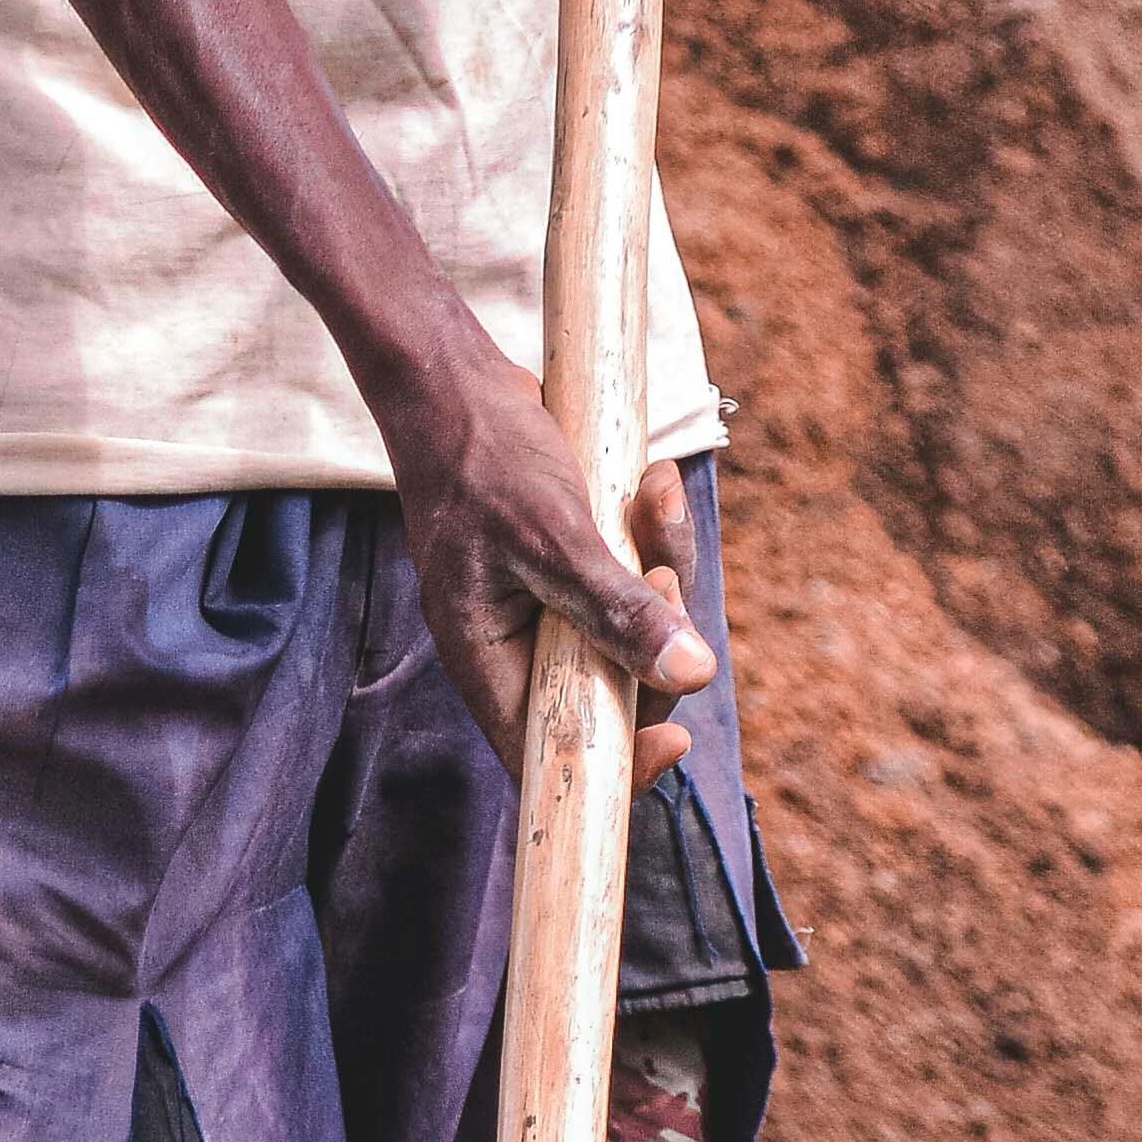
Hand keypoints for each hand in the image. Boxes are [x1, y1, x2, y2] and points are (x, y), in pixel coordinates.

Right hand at [375, 302, 716, 787]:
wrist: (450, 378)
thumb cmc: (480, 455)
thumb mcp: (551, 535)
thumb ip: (615, 609)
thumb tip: (692, 674)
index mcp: (487, 657)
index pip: (550, 750)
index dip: (616, 763)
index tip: (675, 737)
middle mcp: (516, 640)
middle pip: (610, 687)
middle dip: (654, 636)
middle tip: (659, 576)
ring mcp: (544, 601)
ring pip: (632, 626)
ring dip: (661, 565)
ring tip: (655, 498)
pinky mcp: (570, 563)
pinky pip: (631, 575)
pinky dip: (651, 534)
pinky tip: (653, 482)